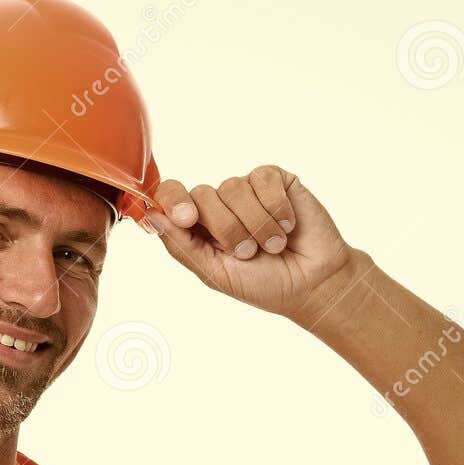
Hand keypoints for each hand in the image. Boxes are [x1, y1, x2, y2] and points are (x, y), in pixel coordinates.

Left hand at [146, 165, 359, 318]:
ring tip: (273, 245)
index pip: (171, 197)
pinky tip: (288, 225)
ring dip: (256, 225)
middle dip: (227, 230)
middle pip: (202, 195)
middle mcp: (219, 204)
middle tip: (248, 253)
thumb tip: (152, 215)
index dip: (174, 202)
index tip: (187, 219)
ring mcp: (247, 189)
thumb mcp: (215, 273)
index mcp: (198, 226)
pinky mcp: (276, 180)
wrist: (312, 284)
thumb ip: (182, 245)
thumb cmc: (263, 284)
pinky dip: (277, 210)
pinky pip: (264, 181)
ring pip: (233, 188)